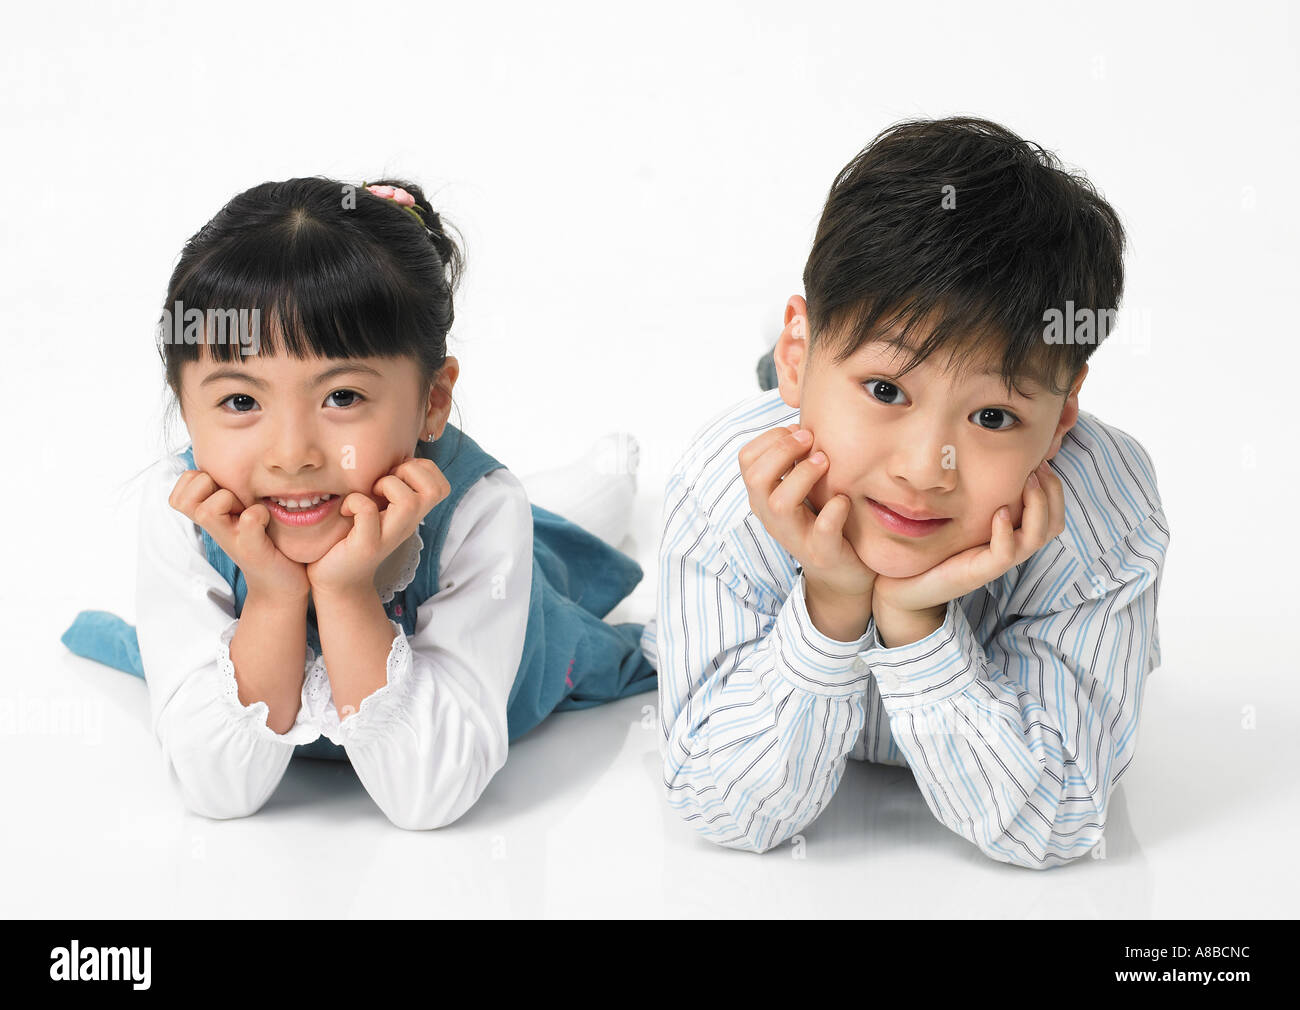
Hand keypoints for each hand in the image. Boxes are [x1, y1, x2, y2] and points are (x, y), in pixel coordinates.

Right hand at [169, 470, 309, 599]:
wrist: (282, 582)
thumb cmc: (265, 537)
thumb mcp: (245, 505)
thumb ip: (232, 484)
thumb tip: (228, 450)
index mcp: (210, 512)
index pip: (185, 480)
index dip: (202, 477)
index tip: (226, 489)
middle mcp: (214, 527)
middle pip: (185, 497)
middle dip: (211, 488)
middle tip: (236, 501)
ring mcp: (230, 540)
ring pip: (206, 510)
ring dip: (228, 501)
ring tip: (247, 511)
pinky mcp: (251, 550)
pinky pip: (248, 520)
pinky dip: (258, 516)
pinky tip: (267, 523)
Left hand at [305, 455, 450, 596]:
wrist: (336, 579)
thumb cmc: (351, 535)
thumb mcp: (376, 506)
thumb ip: (385, 484)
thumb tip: (383, 450)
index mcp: (412, 513)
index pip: (441, 484)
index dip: (422, 469)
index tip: (395, 475)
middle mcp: (407, 525)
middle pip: (434, 490)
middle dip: (409, 472)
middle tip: (384, 482)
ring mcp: (389, 537)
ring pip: (409, 501)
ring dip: (386, 486)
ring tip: (369, 492)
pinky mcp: (367, 546)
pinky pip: (369, 511)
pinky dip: (355, 502)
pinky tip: (347, 509)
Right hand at [738, 423, 876, 598]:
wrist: (841, 576)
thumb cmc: (823, 521)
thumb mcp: (803, 488)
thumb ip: (796, 459)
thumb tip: (801, 420)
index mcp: (763, 497)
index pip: (746, 459)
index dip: (771, 438)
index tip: (798, 432)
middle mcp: (771, 517)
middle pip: (755, 477)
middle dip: (783, 451)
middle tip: (811, 441)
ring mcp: (794, 537)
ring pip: (779, 502)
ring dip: (803, 475)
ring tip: (826, 463)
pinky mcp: (821, 553)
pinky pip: (821, 529)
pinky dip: (833, 510)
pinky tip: (843, 500)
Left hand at [872, 459, 1066, 616]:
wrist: (908, 582)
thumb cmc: (936, 544)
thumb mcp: (963, 513)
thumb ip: (981, 494)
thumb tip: (991, 459)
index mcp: (1013, 533)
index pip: (1053, 513)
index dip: (1053, 487)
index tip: (1040, 460)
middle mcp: (1012, 547)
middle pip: (1055, 524)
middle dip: (1052, 492)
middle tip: (1037, 468)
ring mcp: (998, 561)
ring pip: (1037, 537)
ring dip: (1037, 506)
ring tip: (1027, 483)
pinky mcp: (980, 572)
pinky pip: (1006, 553)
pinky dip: (1006, 531)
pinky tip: (999, 512)